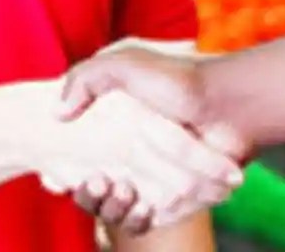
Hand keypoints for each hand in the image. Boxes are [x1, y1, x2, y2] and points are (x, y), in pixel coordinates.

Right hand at [57, 48, 252, 232]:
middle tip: (96, 181)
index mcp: (115, 130)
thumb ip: (85, 79)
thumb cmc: (179, 80)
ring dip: (112, 207)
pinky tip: (142, 204)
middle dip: (87, 193)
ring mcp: (151, 181)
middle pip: (93, 190)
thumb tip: (58, 114)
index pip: (76, 159)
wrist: (229, 104)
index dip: (62, 172)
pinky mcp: (172, 201)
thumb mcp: (124, 64)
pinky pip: (146, 220)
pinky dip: (139, 217)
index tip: (55, 174)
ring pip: (116, 210)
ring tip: (122, 190)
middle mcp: (130, 158)